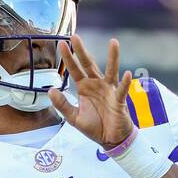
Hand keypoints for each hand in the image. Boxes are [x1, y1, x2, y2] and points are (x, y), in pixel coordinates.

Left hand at [50, 35, 132, 149]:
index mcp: (84, 88)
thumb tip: (51, 91)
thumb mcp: (74, 118)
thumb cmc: (94, 126)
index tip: (62, 44)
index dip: (69, 58)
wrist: (110, 140)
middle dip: (82, 52)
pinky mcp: (119, 100)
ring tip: (113, 42)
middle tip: (75, 37)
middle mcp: (97, 85)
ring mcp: (109, 90)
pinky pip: (122, 90)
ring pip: (111, 71)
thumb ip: (63, 105)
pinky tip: (127, 73)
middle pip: (89, 65)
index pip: (75, 70)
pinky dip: (125, 83)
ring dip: (113, 57)